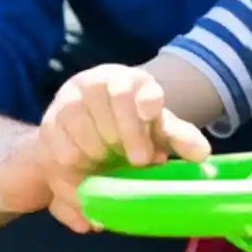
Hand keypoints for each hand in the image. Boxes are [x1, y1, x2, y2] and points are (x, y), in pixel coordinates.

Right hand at [38, 64, 211, 231]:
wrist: (93, 132)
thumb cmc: (133, 129)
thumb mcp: (158, 131)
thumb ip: (179, 138)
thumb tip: (201, 154)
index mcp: (129, 80)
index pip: (134, 84)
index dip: (144, 100)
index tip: (152, 116)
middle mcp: (96, 82)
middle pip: (110, 105)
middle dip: (127, 136)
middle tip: (139, 160)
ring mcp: (69, 100)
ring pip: (82, 125)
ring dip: (98, 151)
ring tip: (109, 164)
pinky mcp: (49, 122)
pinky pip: (59, 146)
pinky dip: (75, 164)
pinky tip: (86, 171)